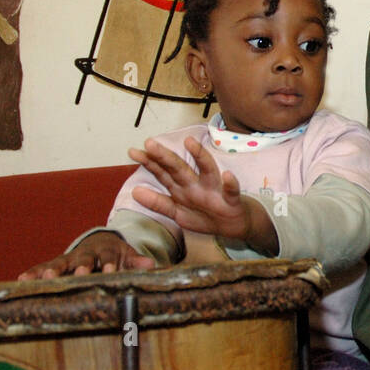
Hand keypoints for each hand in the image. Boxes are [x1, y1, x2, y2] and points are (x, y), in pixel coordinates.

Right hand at [17, 231, 153, 280]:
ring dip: (52, 270)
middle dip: (80, 267)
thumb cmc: (115, 254)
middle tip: (78, 273)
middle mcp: (85, 254)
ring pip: (60, 263)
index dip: (110, 264)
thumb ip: (136, 261)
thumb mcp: (128, 255)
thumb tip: (151, 264)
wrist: (100, 242)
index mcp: (105, 252)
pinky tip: (21, 280)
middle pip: (82, 260)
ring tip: (43, 277)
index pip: (108, 258)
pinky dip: (33, 273)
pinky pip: (42, 268)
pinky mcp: (56, 264)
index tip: (111, 271)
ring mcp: (69, 259)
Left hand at [128, 137, 276, 253]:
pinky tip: (227, 175)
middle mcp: (197, 186)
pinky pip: (231, 192)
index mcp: (183, 189)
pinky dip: (230, 184)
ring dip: (200, 157)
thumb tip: (135, 192)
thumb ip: (158, 203)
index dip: (149, 163)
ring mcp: (215, 191)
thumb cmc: (207, 216)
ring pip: (207, 171)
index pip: (163, 174)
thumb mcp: (179, 213)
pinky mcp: (231, 201)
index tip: (133, 152)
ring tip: (190, 142)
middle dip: (165, 157)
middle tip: (150, 143)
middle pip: (179, 169)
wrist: (236, 226)